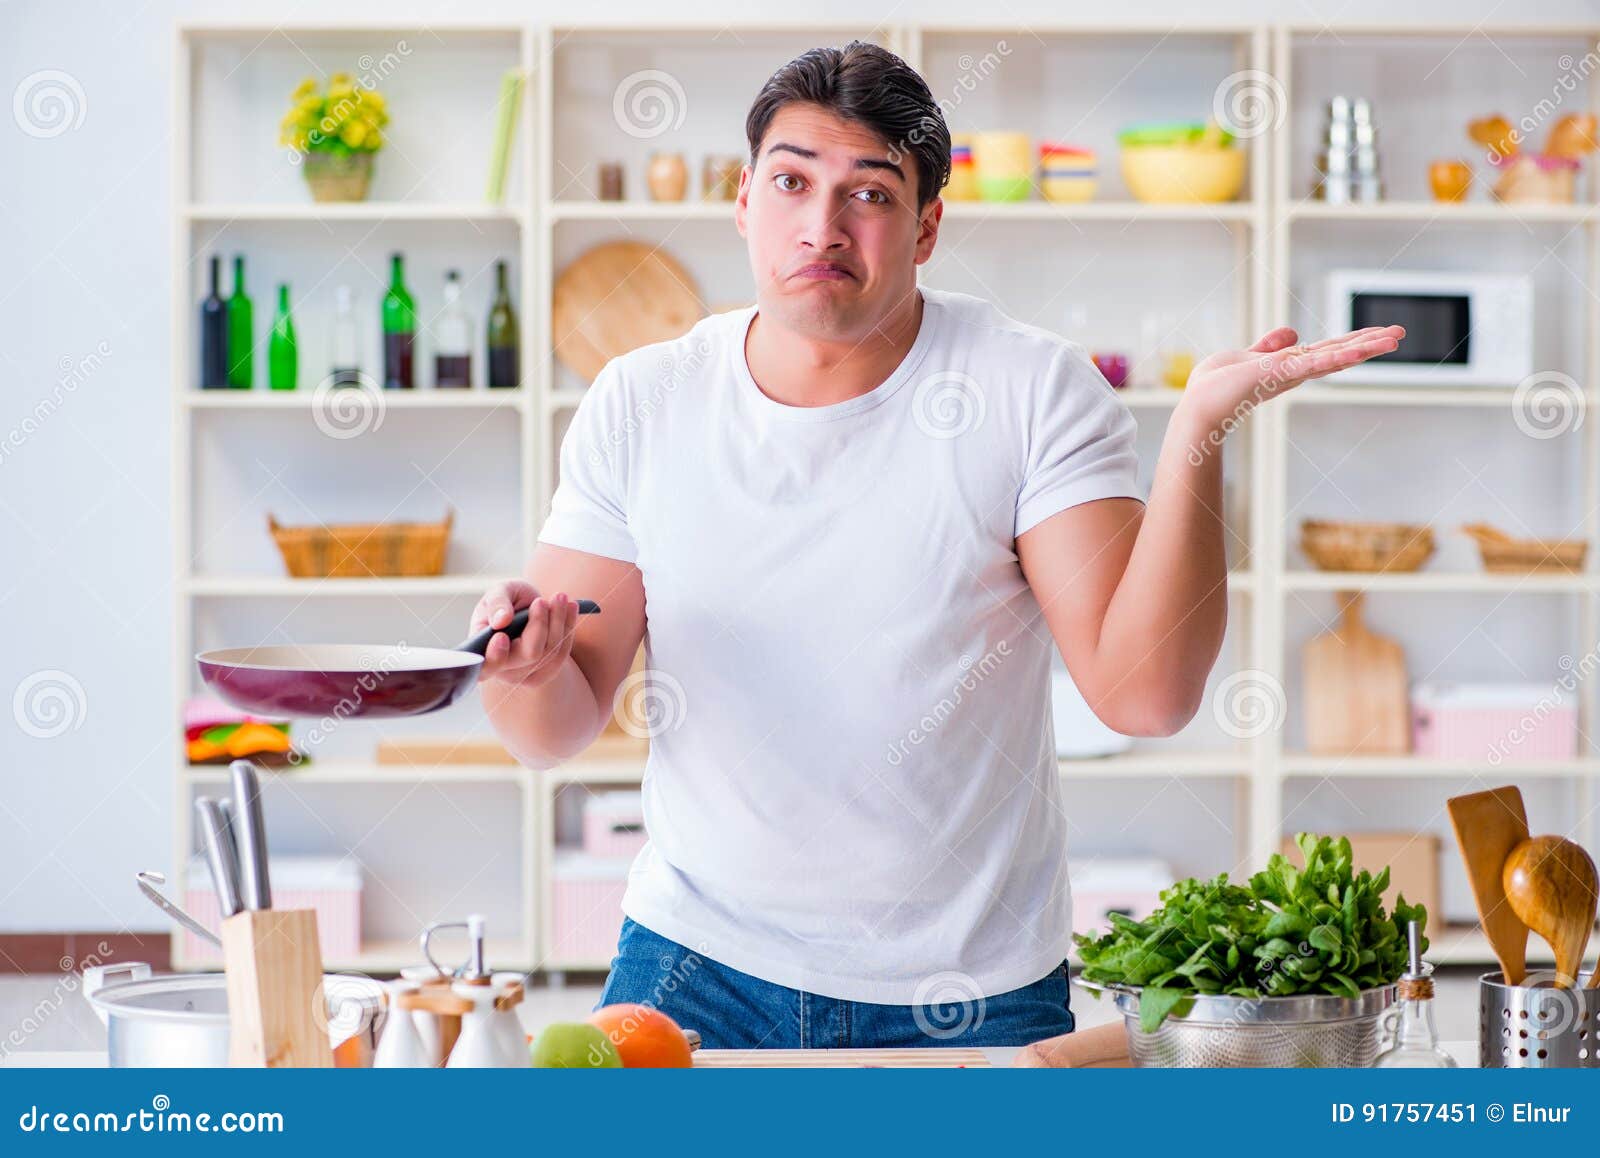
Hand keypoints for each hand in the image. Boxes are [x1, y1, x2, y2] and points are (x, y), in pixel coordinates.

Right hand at [470, 579, 580, 687]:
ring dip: (558, 622)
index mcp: (481, 650)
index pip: (484, 666)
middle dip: (539, 624)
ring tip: (560, 597)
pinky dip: (569, 628)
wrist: (529, 605)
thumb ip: (497, 603)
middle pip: (529, 655)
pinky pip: (562, 654)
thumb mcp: (499, 592)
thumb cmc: (508, 599)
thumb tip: (501, 620)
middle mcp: (502, 668)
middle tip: (541, 601)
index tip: (501, 636)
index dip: (494, 656)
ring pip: (549, 653)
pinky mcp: (546, 671)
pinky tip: (571, 607)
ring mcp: (525, 673)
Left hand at [1176, 324, 1404, 434]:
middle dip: (1368, 343)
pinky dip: (1336, 357)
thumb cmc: (1215, 386)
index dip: (1353, 340)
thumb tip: (1292, 332)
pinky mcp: (1280, 374)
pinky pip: (1314, 363)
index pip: (1328, 350)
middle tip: (1400, 333)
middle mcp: (1295, 371)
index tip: (1380, 332)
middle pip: (1339, 354)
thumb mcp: (1247, 356)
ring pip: (1334, 358)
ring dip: (1364, 348)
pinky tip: (1358, 351)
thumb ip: (1270, 346)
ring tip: (1394, 339)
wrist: (1199, 406)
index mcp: (1289, 365)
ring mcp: (1290, 374)